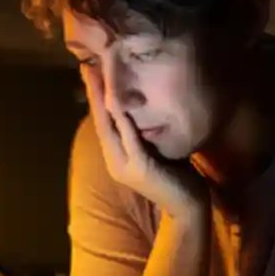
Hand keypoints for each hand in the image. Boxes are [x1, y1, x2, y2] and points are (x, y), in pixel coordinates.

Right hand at [84, 69, 205, 219]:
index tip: (91, 73)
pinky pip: (128, 138)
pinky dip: (122, 119)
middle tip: (86, 67)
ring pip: (109, 127)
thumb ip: (145, 134)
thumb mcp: (157, 151)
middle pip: (100, 121)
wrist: (188, 208)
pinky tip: (116, 101)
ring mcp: (125, 166)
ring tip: (96, 77)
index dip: (96, 98)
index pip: (103, 123)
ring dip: (102, 100)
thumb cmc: (177, 178)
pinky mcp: (140, 168)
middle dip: (94, 93)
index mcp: (117, 157)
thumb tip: (145, 110)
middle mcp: (115, 161)